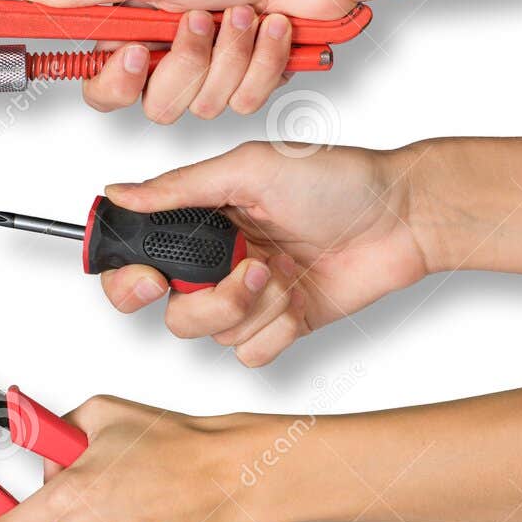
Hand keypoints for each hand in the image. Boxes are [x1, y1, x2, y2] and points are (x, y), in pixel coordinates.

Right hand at [15, 0, 365, 119]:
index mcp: (135, 22)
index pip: (100, 81)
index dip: (117, 78)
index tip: (137, 52)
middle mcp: (169, 49)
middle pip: (156, 103)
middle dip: (188, 62)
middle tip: (201, 17)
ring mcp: (212, 67)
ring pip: (205, 106)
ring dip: (231, 55)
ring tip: (244, 11)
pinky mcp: (252, 77)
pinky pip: (247, 102)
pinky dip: (263, 61)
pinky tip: (272, 26)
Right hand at [100, 141, 428, 364]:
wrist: (402, 218)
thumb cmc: (333, 180)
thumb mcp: (248, 169)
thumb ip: (179, 188)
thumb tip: (118, 193)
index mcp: (200, 219)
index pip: (137, 258)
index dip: (129, 279)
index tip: (151, 279)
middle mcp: (216, 260)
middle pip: (172, 311)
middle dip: (208, 302)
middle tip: (247, 272)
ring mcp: (248, 296)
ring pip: (213, 334)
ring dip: (254, 307)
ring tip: (287, 271)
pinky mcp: (281, 325)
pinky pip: (251, 352)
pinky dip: (276, 330)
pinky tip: (300, 295)